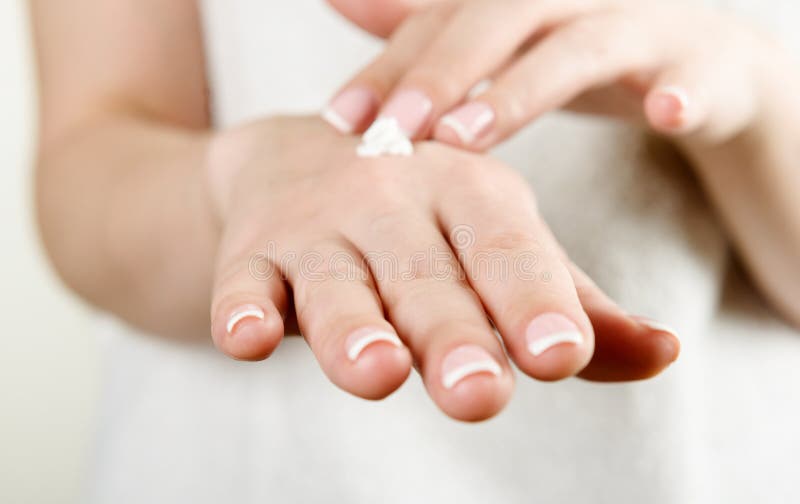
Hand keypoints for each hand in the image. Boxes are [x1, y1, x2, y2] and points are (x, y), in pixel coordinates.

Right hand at [205, 116, 678, 420]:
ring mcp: (318, 228)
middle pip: (426, 278)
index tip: (562, 355)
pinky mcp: (253, 253)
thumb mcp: (497, 241)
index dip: (535, 301)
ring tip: (377, 373)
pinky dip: (242, 310)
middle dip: (452, 335)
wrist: (296, 158)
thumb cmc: (421, 219)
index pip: (508, 251)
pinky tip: (246, 339)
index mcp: (469, 193)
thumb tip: (664, 353)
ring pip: (337, 284)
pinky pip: (244, 284)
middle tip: (480, 393)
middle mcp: (394, 203)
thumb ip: (570, 300)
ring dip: (354, 330)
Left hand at [325, 0, 771, 148]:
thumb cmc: (576, 51)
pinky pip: (691, 78)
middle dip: (438, 76)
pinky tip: (666, 113)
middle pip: (495, 22)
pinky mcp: (696, 63)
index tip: (341, 121)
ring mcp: (636, 25)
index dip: (389, 70)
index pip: (439, 25)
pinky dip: (681, 95)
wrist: (695, 62)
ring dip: (521, 90)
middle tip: (390, 133)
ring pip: (576, 49)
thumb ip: (425, 24)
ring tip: (464, 139)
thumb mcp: (496, 41)